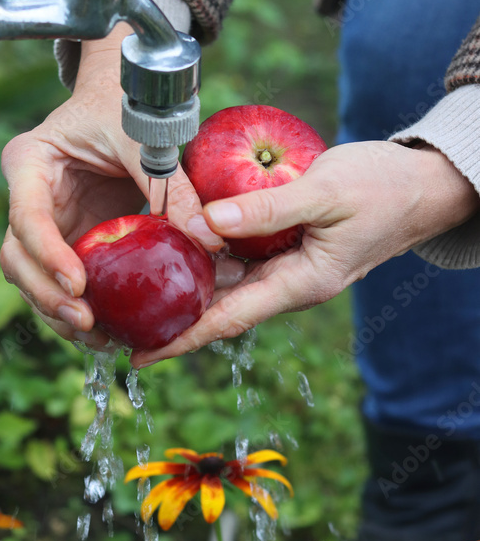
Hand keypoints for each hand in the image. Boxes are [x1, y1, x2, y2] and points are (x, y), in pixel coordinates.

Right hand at [0, 24, 229, 346]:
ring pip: (31, 279)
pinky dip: (78, 309)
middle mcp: (27, 197)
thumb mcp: (146, 138)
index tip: (77, 285)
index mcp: (30, 162)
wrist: (119, 103)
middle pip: (16, 257)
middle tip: (86, 321)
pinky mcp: (65, 242)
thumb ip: (172, 184)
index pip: (26, 216)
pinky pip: (61, 283)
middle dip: (45, 295)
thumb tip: (209, 239)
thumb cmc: (126, 109)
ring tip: (98, 338)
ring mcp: (43, 224)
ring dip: (57, 313)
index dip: (47, 254)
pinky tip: (107, 332)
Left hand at [132, 140, 479, 365]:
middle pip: (219, 308)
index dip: (183, 339)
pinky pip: (238, 257)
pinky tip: (174, 243)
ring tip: (134, 289)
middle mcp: (287, 284)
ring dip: (184, 287)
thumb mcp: (325, 193)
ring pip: (225, 282)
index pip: (228, 321)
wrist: (421, 184)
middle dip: (172, 318)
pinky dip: (207, 254)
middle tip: (121, 321)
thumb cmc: (382, 189)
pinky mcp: (286, 247)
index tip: (140, 355)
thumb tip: (208, 220)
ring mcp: (286, 267)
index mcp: (299, 284)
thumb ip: (267, 209)